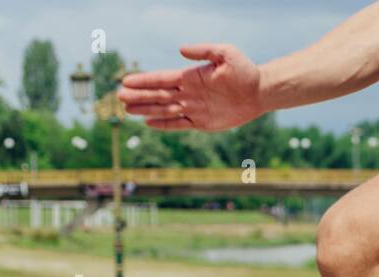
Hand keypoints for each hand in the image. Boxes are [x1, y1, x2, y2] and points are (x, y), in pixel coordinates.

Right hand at [118, 43, 262, 131]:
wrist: (259, 92)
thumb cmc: (244, 71)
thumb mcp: (226, 54)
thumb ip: (204, 51)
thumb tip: (180, 50)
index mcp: (190, 77)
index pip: (161, 79)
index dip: (144, 81)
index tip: (126, 81)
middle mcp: (188, 93)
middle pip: (158, 95)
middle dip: (139, 96)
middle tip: (119, 98)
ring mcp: (194, 108)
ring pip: (164, 109)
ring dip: (146, 109)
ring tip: (127, 110)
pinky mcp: (202, 122)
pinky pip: (179, 124)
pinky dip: (164, 124)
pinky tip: (149, 123)